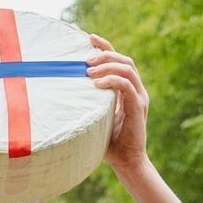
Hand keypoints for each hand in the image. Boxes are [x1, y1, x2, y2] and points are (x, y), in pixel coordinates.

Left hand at [88, 38, 149, 178]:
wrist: (128, 164)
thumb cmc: (110, 145)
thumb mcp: (95, 118)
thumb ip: (88, 105)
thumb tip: (63, 96)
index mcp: (127, 90)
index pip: (119, 60)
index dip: (105, 47)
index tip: (89, 38)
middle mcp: (136, 91)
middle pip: (124, 60)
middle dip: (105, 55)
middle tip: (85, 60)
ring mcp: (139, 98)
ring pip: (127, 69)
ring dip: (107, 66)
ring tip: (89, 71)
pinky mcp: (138, 108)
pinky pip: (127, 85)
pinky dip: (112, 81)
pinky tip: (97, 83)